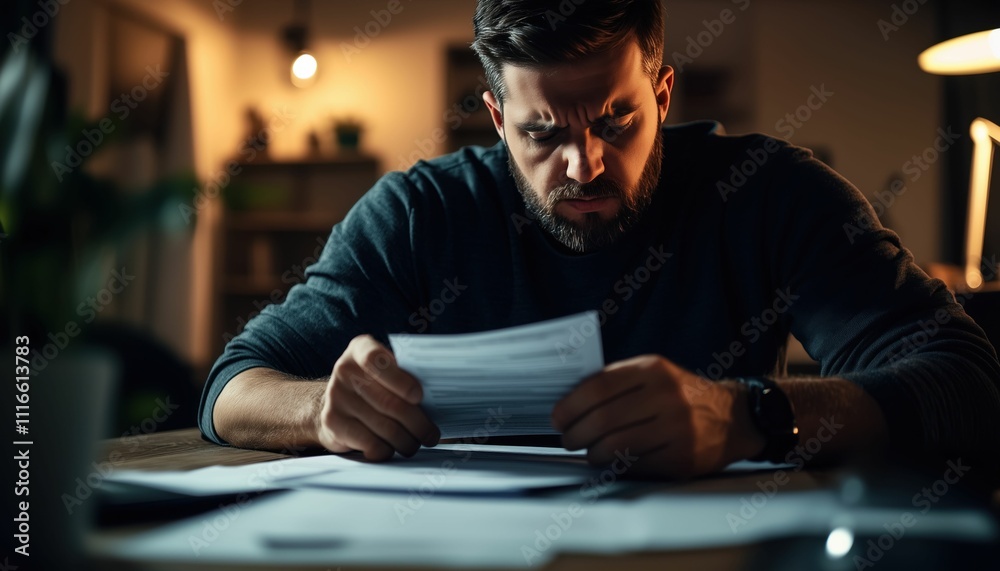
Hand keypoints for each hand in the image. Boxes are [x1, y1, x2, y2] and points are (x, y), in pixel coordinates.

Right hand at [316, 335, 439, 459]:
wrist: (335, 405)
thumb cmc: (375, 386)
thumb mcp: (387, 372)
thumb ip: (407, 376)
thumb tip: (442, 396)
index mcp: (361, 349)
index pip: (376, 360)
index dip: (400, 380)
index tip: (418, 396)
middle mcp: (345, 370)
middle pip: (388, 402)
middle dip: (417, 423)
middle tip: (432, 435)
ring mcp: (336, 396)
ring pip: (383, 426)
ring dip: (406, 441)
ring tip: (415, 445)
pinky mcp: (332, 422)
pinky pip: (369, 443)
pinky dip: (386, 450)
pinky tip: (391, 449)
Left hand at [551, 355, 764, 478]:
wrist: (733, 417)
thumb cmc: (681, 395)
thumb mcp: (654, 373)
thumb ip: (616, 381)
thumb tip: (569, 401)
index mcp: (653, 369)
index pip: (598, 387)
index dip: (570, 405)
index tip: (557, 417)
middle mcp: (666, 396)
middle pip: (602, 419)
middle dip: (575, 433)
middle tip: (567, 438)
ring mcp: (677, 428)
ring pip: (615, 445)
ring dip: (591, 452)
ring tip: (588, 450)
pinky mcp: (683, 458)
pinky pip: (635, 464)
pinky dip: (614, 465)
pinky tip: (610, 460)